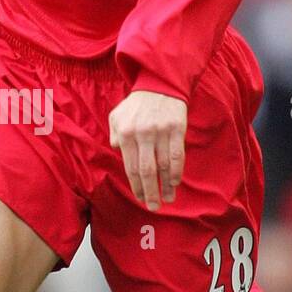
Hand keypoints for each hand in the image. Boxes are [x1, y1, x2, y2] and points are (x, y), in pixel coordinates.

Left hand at [108, 89, 186, 209]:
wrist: (160, 84)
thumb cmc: (136, 104)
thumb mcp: (117, 116)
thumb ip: (114, 134)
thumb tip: (118, 151)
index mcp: (126, 133)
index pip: (130, 166)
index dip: (136, 185)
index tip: (140, 198)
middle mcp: (142, 134)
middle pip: (147, 170)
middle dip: (150, 192)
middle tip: (153, 207)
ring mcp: (161, 131)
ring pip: (164, 165)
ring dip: (166, 186)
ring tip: (168, 199)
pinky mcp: (177, 128)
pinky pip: (177, 155)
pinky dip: (177, 171)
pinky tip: (176, 182)